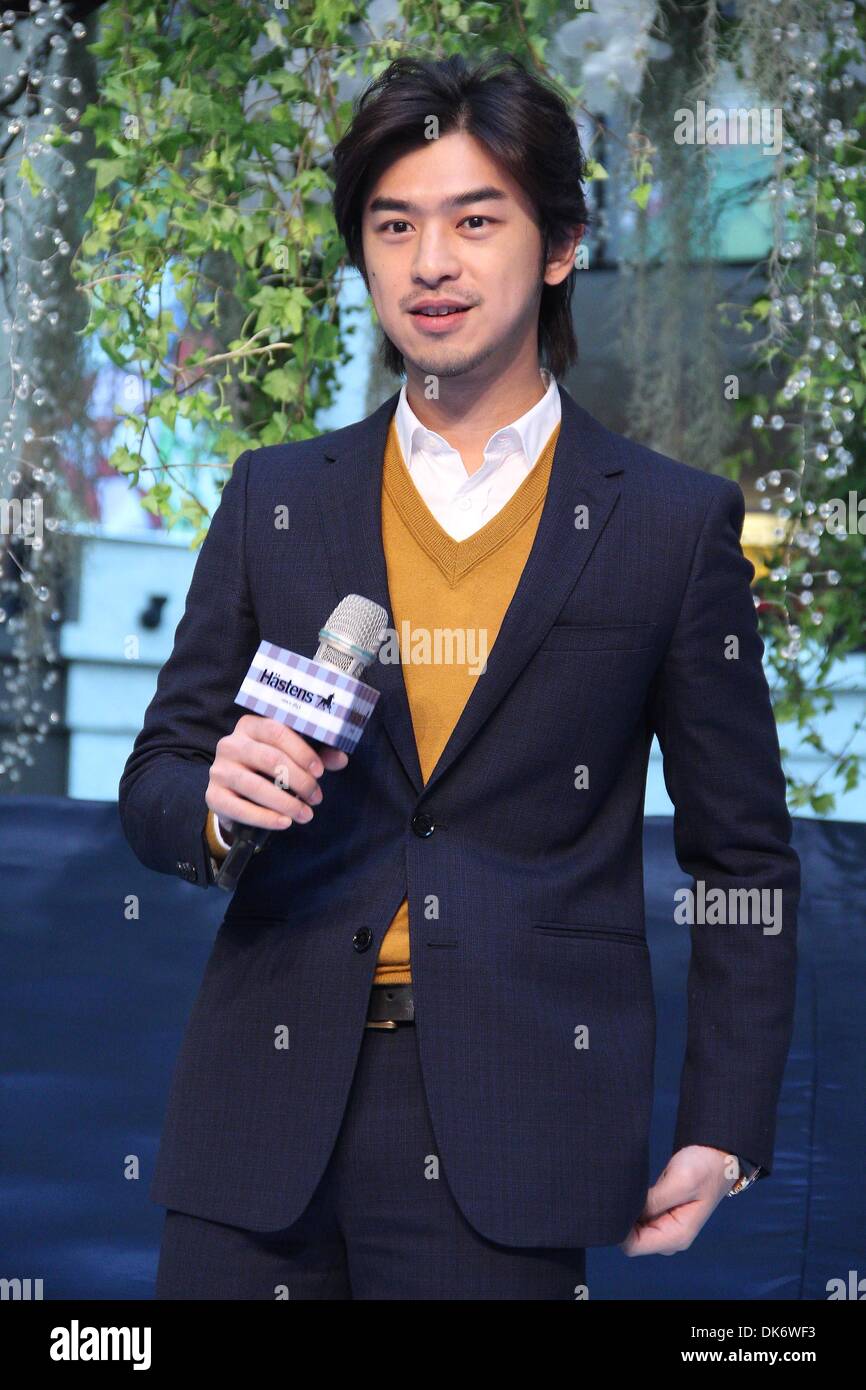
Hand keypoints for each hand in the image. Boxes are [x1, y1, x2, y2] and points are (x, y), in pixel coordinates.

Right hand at [206, 714, 348, 833]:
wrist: (236, 795)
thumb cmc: (269, 770)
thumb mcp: (292, 757)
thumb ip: (316, 756)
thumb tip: (341, 758)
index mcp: (251, 726)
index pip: (277, 731)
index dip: (301, 751)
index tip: (319, 772)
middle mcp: (230, 743)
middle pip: (269, 758)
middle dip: (298, 780)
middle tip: (316, 797)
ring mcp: (219, 770)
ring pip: (255, 785)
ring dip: (285, 802)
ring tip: (306, 814)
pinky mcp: (213, 796)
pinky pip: (239, 808)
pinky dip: (265, 818)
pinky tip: (284, 823)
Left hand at [619, 1145, 738, 1255]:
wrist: (717, 1156)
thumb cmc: (703, 1168)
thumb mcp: (680, 1182)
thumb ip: (653, 1201)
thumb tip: (624, 1212)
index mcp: (677, 1236)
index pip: (633, 1246)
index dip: (619, 1228)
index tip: (615, 1204)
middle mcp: (670, 1238)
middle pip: (631, 1239)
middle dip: (622, 1219)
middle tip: (620, 1192)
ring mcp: (666, 1228)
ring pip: (632, 1228)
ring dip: (627, 1211)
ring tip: (629, 1188)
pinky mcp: (661, 1216)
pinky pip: (638, 1217)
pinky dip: (632, 1206)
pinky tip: (633, 1190)